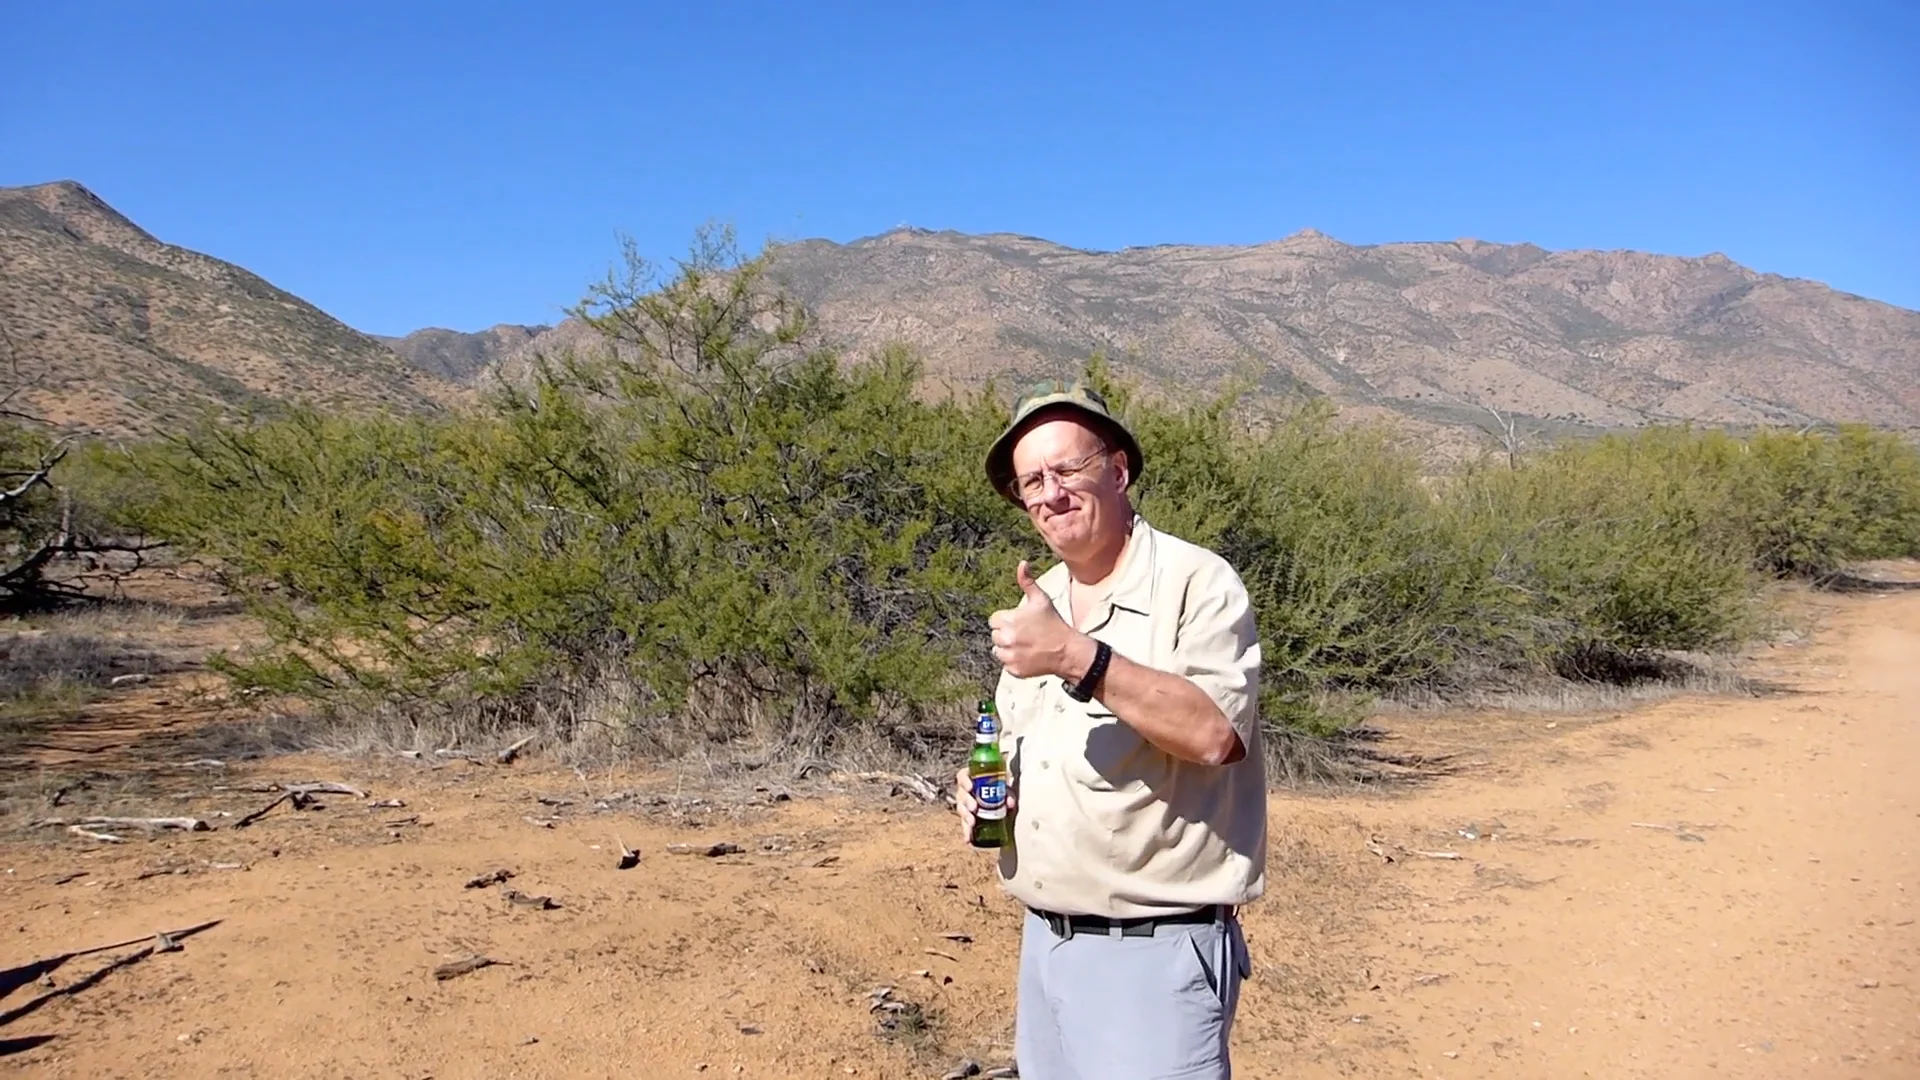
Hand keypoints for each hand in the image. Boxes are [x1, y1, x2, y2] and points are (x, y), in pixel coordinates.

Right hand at [954, 765, 1016, 842]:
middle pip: (961, 794)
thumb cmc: (1000, 786)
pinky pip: (964, 824)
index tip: (971, 787)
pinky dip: (966, 832)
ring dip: (965, 816)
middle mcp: (964, 791)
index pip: (962, 776)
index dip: (964, 782)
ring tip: (972, 823)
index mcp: (970, 778)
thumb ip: (1008, 792)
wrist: (999, 796)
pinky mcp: (967, 817)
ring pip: (961, 809)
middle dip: (967, 802)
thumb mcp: (1004, 786)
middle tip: (974, 808)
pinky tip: (967, 840)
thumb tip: (1010, 803)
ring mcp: (964, 804)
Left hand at [988, 561, 1080, 679]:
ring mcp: (1009, 656)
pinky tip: (1028, 656)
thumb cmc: (1054, 623)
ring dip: (1008, 648)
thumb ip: (1027, 582)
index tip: (1020, 622)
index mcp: (1008, 620)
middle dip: (1007, 634)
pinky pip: (1006, 664)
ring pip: (998, 650)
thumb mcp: (1041, 600)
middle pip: (995, 635)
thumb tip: (1022, 563)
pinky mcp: (1013, 670)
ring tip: (1026, 645)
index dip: (1007, 620)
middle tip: (1025, 634)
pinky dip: (1014, 661)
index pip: (994, 620)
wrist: (1067, 650)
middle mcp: (1005, 639)